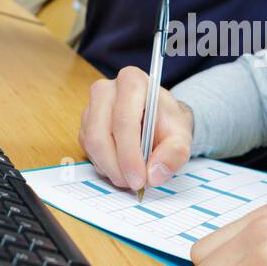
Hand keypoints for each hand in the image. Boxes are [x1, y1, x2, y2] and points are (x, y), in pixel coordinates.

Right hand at [78, 66, 193, 193]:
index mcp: (132, 81)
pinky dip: (105, 166)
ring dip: (110, 168)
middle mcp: (106, 90)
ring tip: (132, 177)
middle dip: (117, 166)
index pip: (124, 120)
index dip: (130, 155)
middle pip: (100, 134)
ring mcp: (91, 107)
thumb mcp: (181, 137)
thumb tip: (154, 175)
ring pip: (91, 145)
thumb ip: (174, 154)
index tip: (140, 179)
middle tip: (135, 184)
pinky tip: (122, 167)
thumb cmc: (167, 123)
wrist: (159, 120)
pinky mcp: (85, 124)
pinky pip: (88, 151)